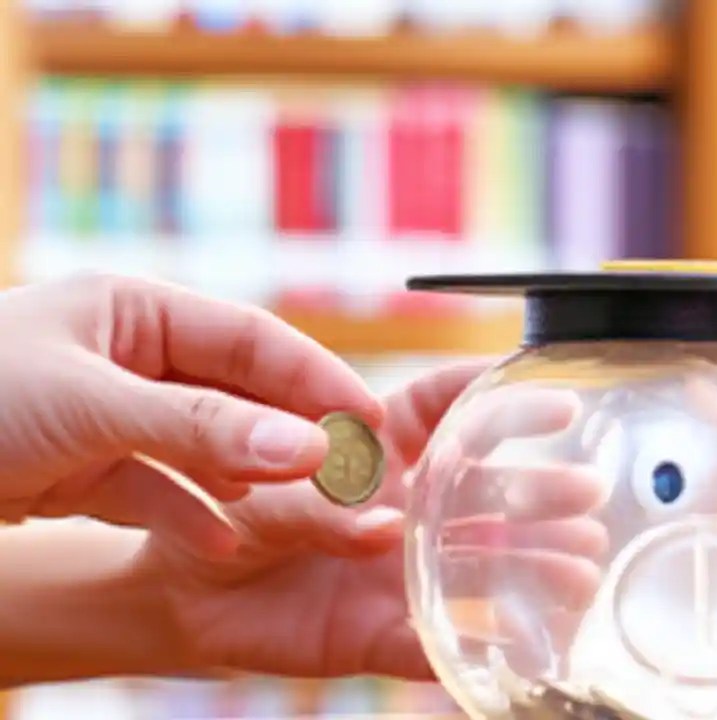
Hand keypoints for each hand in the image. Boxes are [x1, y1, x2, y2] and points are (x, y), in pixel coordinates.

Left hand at [0, 273, 381, 550]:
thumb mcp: (92, 407)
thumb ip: (203, 428)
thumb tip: (309, 450)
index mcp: (133, 309)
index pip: (252, 340)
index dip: (318, 379)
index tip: (372, 424)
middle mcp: (127, 356)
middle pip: (236, 398)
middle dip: (291, 441)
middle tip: (350, 481)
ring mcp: (107, 416)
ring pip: (201, 450)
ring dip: (245, 485)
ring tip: (297, 517)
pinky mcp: (81, 471)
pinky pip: (153, 494)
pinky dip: (186, 520)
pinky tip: (219, 547)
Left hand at [137, 363, 605, 679]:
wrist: (185, 594)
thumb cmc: (222, 510)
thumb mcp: (252, 485)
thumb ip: (310, 500)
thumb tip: (384, 526)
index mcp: (376, 446)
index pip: (446, 408)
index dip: (500, 400)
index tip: (555, 398)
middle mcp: (404, 506)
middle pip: (485, 491)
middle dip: (541, 489)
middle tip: (587, 491)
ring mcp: (400, 570)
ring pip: (477, 568)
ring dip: (532, 568)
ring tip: (581, 569)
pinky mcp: (380, 633)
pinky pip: (432, 642)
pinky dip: (473, 646)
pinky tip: (527, 640)